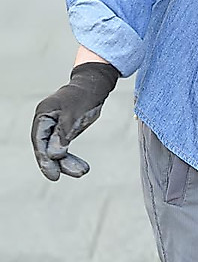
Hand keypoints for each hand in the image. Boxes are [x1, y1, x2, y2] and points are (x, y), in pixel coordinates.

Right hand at [32, 61, 119, 179]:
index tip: (53, 175)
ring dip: (67, 162)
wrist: (94, 85)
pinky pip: (62, 145)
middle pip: (46, 147)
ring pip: (55, 148)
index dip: (44, 160)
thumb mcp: (74, 116)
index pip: (39, 141)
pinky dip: (70, 156)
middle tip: (70, 176)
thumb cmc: (84, 97)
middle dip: (57, 163)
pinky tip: (80, 165)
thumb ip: (63, 135)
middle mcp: (45, 121)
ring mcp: (54, 125)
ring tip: (83, 171)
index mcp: (43, 115)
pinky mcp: (63, 128)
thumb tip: (53, 155)